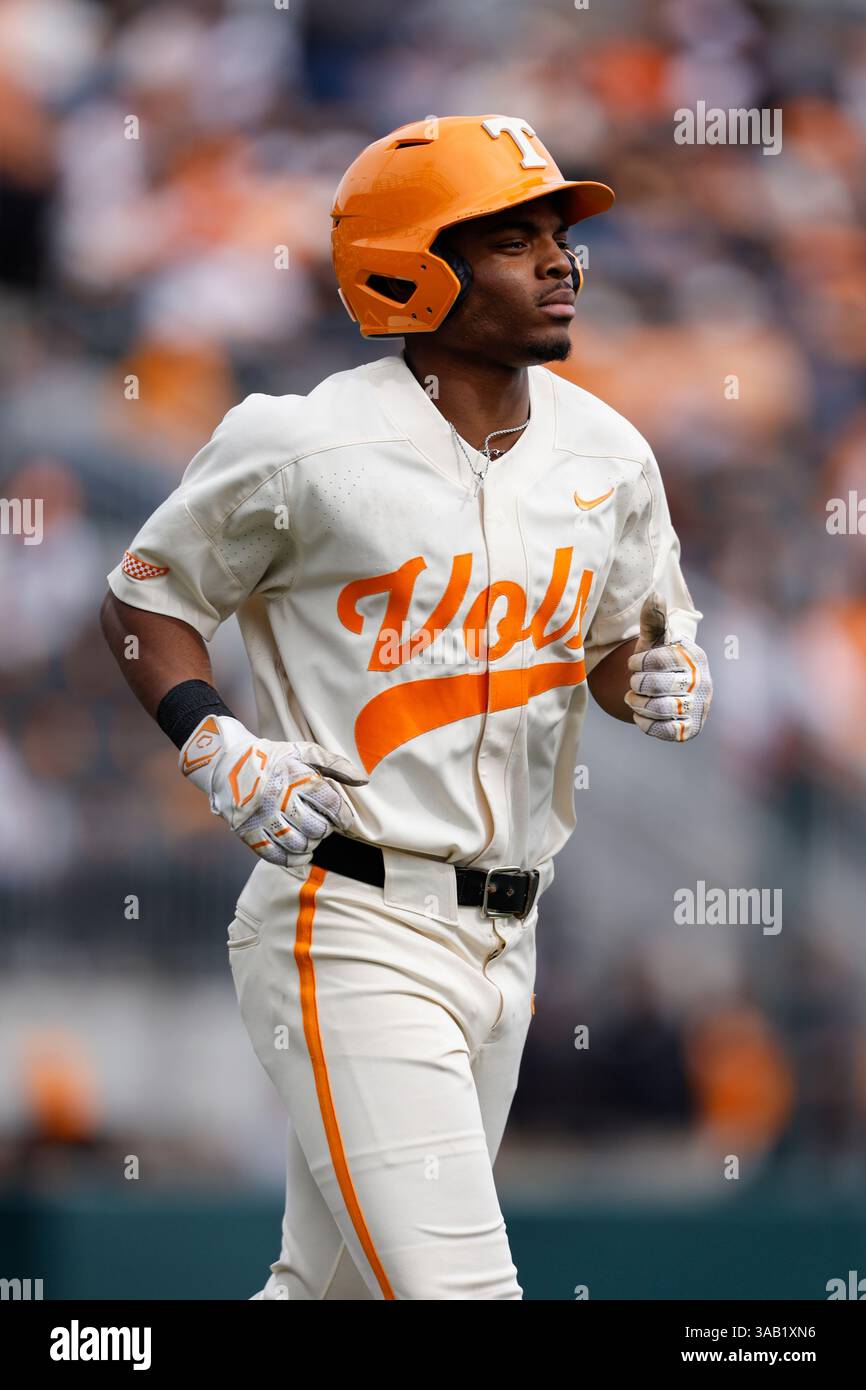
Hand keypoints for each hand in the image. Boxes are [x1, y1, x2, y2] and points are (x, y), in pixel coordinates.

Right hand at [179, 714, 367, 867]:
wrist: (228, 763)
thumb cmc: (273, 758)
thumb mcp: (304, 752)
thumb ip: (336, 764)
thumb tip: (364, 780)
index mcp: (295, 777)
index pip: (330, 803)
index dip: (342, 815)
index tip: (344, 820)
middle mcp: (277, 798)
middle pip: (315, 827)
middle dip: (326, 830)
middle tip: (324, 826)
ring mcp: (261, 817)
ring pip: (297, 843)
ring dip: (311, 844)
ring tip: (312, 837)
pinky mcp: (247, 832)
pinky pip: (275, 855)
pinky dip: (293, 859)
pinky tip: (302, 853)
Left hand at [623, 592, 711, 741]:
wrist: (668, 693)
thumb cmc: (657, 663)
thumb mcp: (654, 642)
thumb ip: (654, 621)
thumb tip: (655, 595)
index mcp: (693, 657)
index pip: (660, 659)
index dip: (638, 662)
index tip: (634, 663)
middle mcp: (702, 682)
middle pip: (658, 685)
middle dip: (637, 684)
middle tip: (634, 682)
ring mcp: (698, 707)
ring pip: (660, 709)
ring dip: (638, 704)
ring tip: (633, 698)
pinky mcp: (691, 729)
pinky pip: (665, 731)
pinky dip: (646, 724)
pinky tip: (641, 715)